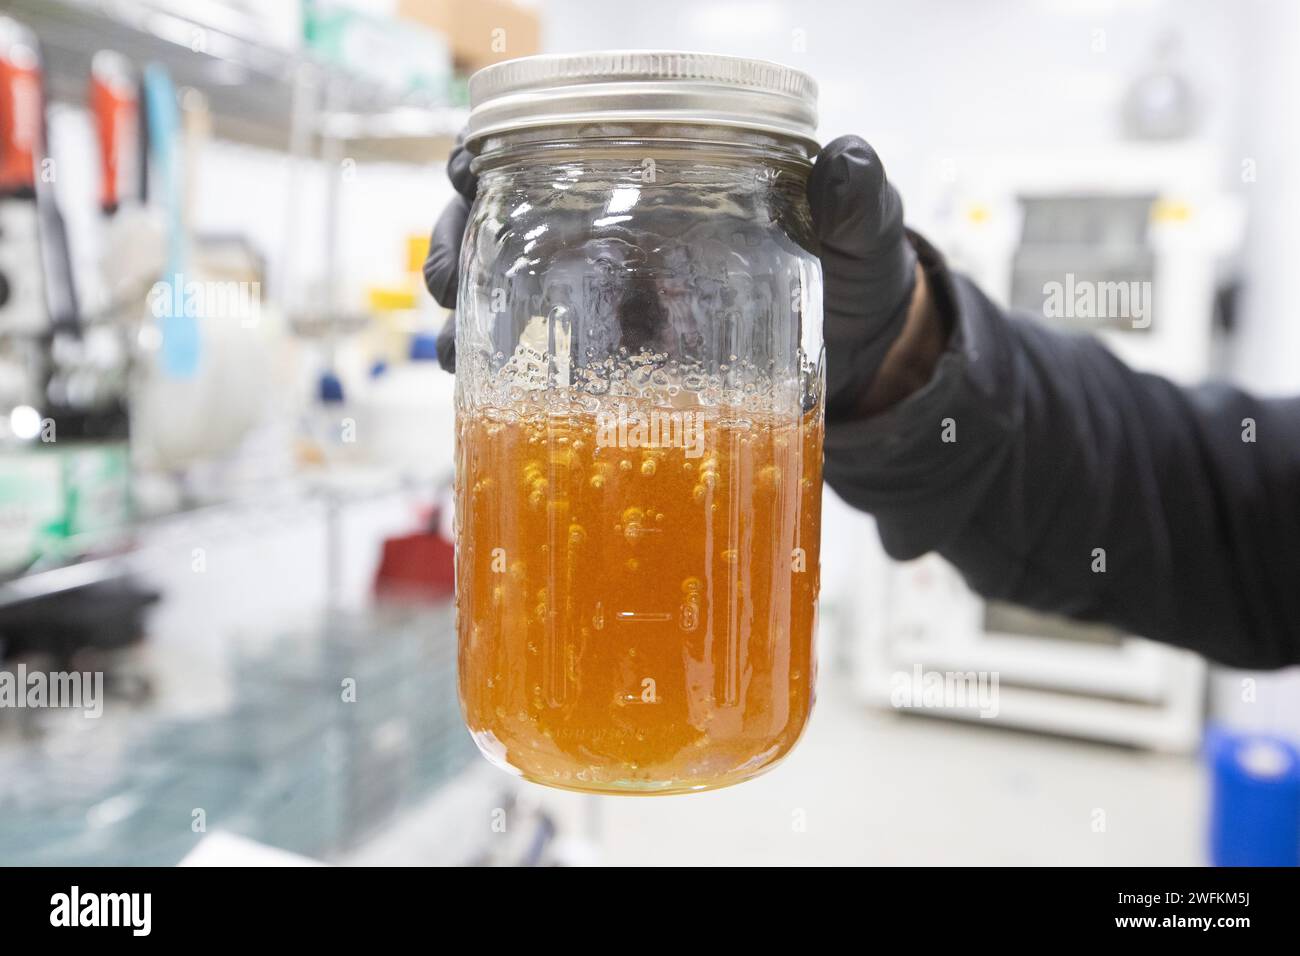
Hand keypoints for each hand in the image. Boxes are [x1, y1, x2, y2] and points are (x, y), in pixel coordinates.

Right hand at [423, 134, 944, 412]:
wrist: (873, 371)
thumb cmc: (862, 285)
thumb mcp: (863, 240)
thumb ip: (856, 203)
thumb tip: (846, 160)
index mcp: (670, 189)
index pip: (560, 148)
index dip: (496, 155)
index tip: (465, 171)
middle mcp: (630, 242)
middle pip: (510, 222)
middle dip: (456, 242)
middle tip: (444, 282)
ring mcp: (623, 311)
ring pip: (513, 297)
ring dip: (468, 318)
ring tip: (455, 356)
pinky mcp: (626, 376)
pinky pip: (549, 371)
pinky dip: (508, 384)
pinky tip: (489, 402)